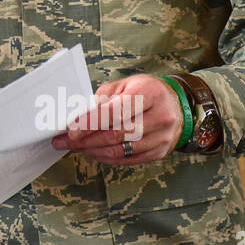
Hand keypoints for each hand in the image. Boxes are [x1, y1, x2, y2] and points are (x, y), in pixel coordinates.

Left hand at [51, 75, 182, 164]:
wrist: (179, 105)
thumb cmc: (147, 92)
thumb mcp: (126, 84)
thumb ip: (103, 98)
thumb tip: (79, 115)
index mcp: (150, 93)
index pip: (115, 111)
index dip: (90, 122)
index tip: (71, 130)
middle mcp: (160, 116)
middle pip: (117, 134)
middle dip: (86, 139)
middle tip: (66, 141)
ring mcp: (162, 137)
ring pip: (121, 150)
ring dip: (93, 151)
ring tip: (75, 147)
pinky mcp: (160, 152)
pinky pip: (128, 159)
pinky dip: (106, 157)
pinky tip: (93, 152)